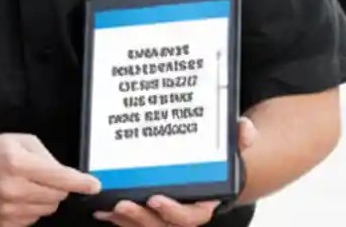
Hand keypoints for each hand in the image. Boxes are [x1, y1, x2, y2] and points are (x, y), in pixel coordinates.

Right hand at [0, 133, 101, 226]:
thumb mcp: (21, 141)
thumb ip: (47, 157)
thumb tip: (68, 177)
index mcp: (18, 164)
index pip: (60, 177)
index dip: (81, 182)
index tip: (94, 185)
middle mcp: (12, 189)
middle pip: (58, 195)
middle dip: (58, 186)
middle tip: (42, 177)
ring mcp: (7, 210)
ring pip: (48, 209)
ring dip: (45, 198)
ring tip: (25, 186)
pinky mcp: (3, 225)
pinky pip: (34, 220)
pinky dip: (32, 210)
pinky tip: (17, 198)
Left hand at [92, 116, 257, 226]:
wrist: (210, 176)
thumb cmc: (217, 167)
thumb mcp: (230, 151)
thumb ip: (239, 140)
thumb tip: (244, 128)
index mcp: (202, 204)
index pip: (190, 217)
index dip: (172, 212)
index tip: (155, 199)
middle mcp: (181, 216)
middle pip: (161, 226)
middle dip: (141, 218)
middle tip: (123, 204)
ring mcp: (162, 218)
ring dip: (126, 220)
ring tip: (109, 207)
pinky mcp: (147, 216)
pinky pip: (131, 224)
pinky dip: (115, 219)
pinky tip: (100, 210)